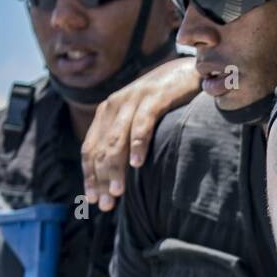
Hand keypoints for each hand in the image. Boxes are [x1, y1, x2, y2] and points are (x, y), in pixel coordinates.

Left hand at [81, 56, 199, 210]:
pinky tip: (137, 164)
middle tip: (106, 205)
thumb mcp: (137, 118)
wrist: (186, 71)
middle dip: (101, 179)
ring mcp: (133, 100)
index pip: (89, 149)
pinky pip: (142, 124)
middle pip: (101, 149)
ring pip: (116, 140)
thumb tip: (115, 176)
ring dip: (115, 169)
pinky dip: (137, 145)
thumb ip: (124, 139)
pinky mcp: (155, 97)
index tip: (93, 200)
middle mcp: (114, 105)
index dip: (89, 176)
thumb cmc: (163, 101)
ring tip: (117, 192)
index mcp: (106, 112)